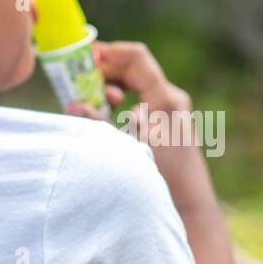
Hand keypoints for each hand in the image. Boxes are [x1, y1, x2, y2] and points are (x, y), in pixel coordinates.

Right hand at [68, 39, 210, 206]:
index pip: (135, 57)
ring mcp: (171, 112)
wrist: (189, 209)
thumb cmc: (160, 182)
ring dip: (109, 90)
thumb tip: (73, 104)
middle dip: (103, 73)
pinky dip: (119, 103)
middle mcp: (171, 100)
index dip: (107, 53)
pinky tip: (108, 121)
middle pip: (133, 69)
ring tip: (93, 107)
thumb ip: (95, 124)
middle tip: (77, 85)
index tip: (80, 60)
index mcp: (164, 99)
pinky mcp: (167, 125)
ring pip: (135, 85)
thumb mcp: (122, 150)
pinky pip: (139, 101)